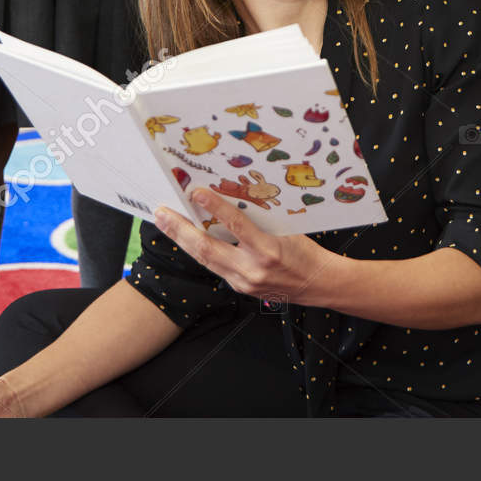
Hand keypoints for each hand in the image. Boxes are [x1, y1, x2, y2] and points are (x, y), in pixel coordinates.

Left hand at [155, 189, 334, 304]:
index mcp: (268, 251)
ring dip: (182, 240)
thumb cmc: (306, 253)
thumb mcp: (286, 229)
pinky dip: (199, 251)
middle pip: (207, 249)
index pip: (236, 225)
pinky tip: (186, 238)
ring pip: (205, 259)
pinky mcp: (239, 288)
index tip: (197, 192)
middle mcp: (252, 270)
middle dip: (180, 229)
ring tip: (165, 222)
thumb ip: (258, 220)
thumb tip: (229, 200)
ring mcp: (243, 282)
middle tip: (161, 212)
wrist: (318, 284)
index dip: (215, 207)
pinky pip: (214, 267)